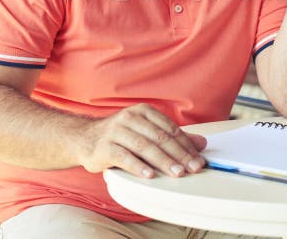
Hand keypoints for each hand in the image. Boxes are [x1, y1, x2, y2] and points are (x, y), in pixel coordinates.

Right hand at [78, 103, 206, 178]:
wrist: (85, 139)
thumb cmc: (120, 136)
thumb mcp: (147, 133)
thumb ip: (173, 138)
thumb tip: (201, 144)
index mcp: (143, 112)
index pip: (170, 129)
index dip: (186, 145)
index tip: (199, 159)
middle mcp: (130, 118)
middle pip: (160, 137)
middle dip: (179, 154)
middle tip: (193, 167)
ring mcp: (116, 131)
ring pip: (145, 147)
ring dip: (163, 161)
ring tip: (177, 173)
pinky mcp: (105, 147)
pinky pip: (124, 157)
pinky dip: (138, 166)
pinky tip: (149, 175)